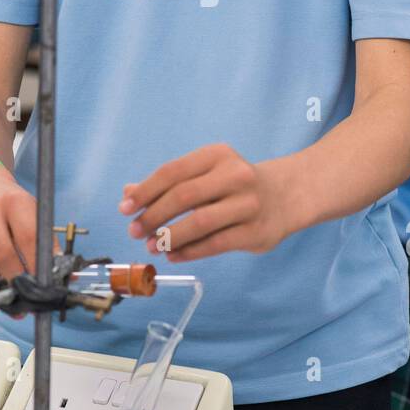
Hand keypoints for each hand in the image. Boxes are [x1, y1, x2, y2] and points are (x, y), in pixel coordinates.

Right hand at [0, 161, 38, 296]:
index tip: (44, 285)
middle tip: (26, 298)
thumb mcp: (31, 210)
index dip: (38, 267)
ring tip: (7, 301)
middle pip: (3, 256)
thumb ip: (46, 242)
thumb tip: (64, 277)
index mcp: (13, 201)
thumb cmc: (7, 201)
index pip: (29, 238)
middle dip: (18, 284)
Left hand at [118, 144, 294, 261]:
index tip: (124, 207)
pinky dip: (188, 251)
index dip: (145, 190)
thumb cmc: (232, 185)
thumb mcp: (204, 174)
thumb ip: (168, 183)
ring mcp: (248, 204)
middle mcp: (236, 175)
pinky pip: (214, 244)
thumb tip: (128, 193)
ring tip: (151, 245)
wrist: (285, 196)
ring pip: (199, 223)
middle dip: (153, 215)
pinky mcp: (255, 231)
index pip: (173, 171)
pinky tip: (172, 255)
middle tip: (134, 230)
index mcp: (217, 154)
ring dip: (168, 236)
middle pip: (183, 196)